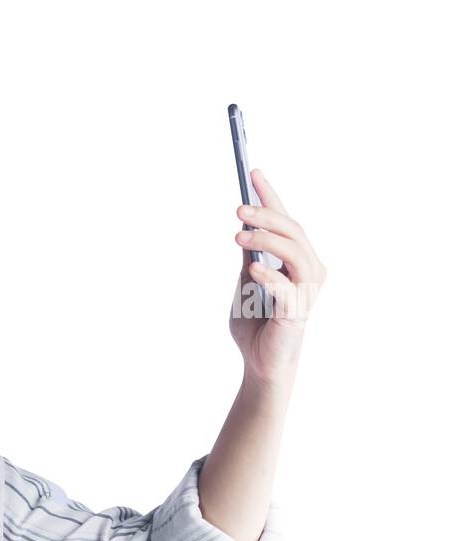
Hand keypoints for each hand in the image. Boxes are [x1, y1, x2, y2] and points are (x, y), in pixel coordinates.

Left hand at [229, 168, 326, 387]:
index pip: (286, 220)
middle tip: (238, 209)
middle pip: (293, 232)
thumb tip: (245, 223)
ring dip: (267, 241)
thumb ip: (252, 255)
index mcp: (297, 260)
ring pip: (295, 254)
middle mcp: (309, 270)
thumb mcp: (247, 280)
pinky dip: (270, 277)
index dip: (270, 195)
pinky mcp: (297, 313)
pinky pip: (287, 289)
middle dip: (267, 216)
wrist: (260, 363)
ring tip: (239, 236)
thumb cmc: (256, 322)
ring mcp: (306, 291)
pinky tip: (252, 270)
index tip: (252, 171)